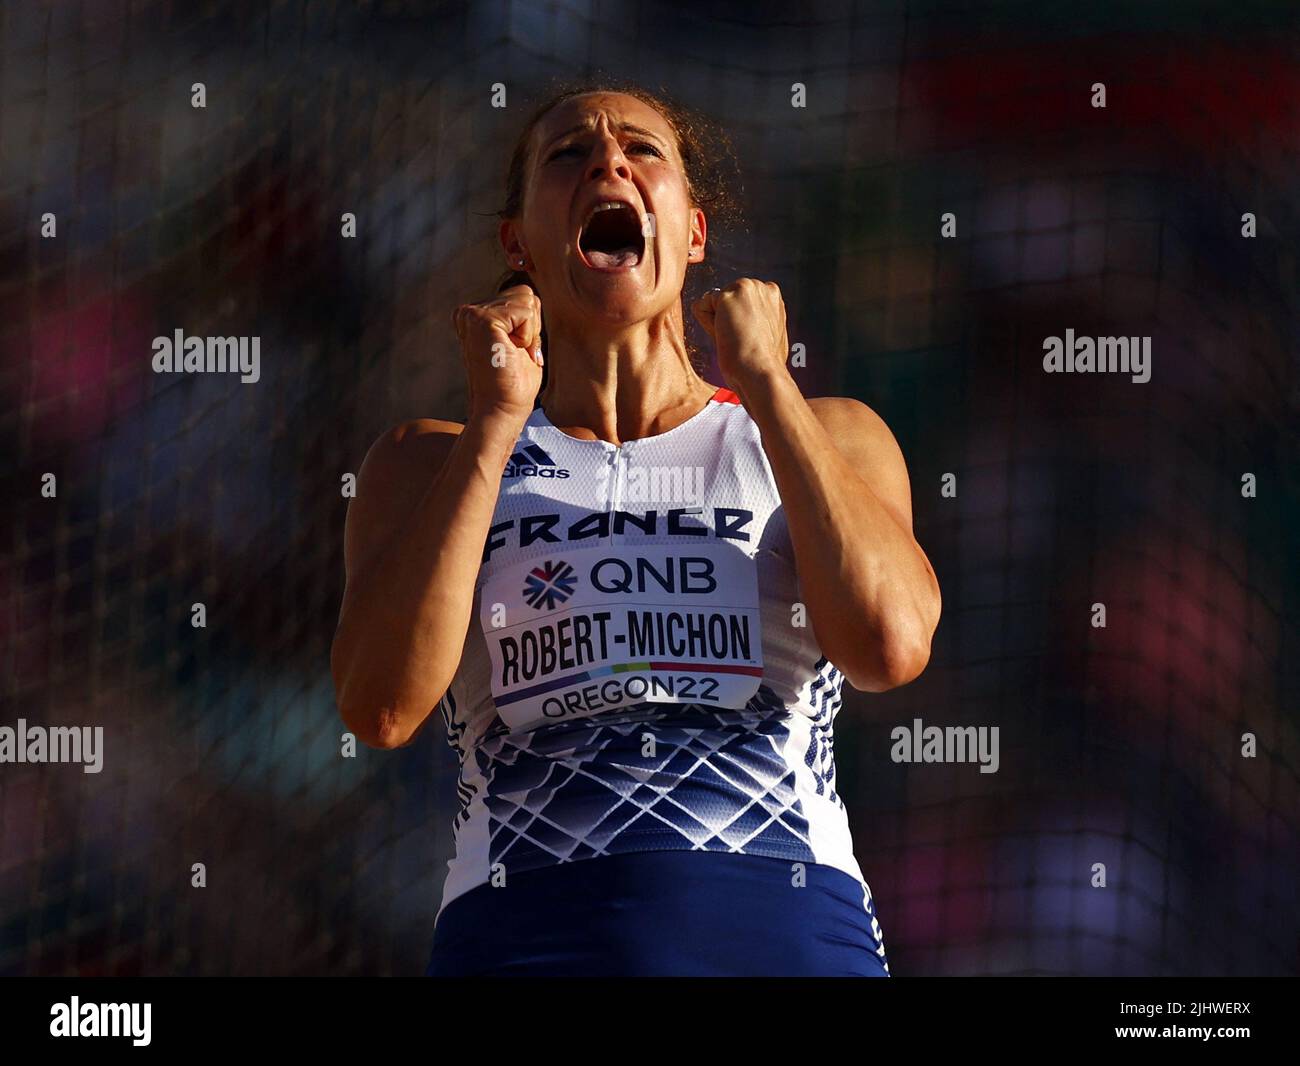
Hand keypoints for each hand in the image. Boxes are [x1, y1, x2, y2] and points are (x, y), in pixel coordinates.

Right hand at [452, 285, 544, 422]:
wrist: (502, 409)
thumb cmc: (515, 382)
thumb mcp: (521, 340)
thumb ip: (522, 316)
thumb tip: (531, 294)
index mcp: (475, 315)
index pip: (521, 296)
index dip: (530, 326)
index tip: (516, 352)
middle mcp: (468, 311)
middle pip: (525, 294)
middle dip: (532, 326)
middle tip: (516, 354)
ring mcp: (472, 314)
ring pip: (527, 300)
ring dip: (530, 332)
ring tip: (512, 354)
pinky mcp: (481, 319)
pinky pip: (526, 311)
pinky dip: (528, 335)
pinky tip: (511, 352)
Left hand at [691, 278, 790, 394]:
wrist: (759, 370)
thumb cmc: (763, 363)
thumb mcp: (768, 335)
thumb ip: (757, 320)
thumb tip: (744, 325)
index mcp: (772, 296)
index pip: (739, 301)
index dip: (738, 322)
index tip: (750, 339)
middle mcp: (761, 286)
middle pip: (724, 299)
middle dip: (726, 318)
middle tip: (742, 339)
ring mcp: (745, 288)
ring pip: (712, 302)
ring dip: (717, 322)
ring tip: (736, 337)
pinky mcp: (728, 295)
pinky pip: (701, 306)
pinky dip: (706, 324)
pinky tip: (726, 334)